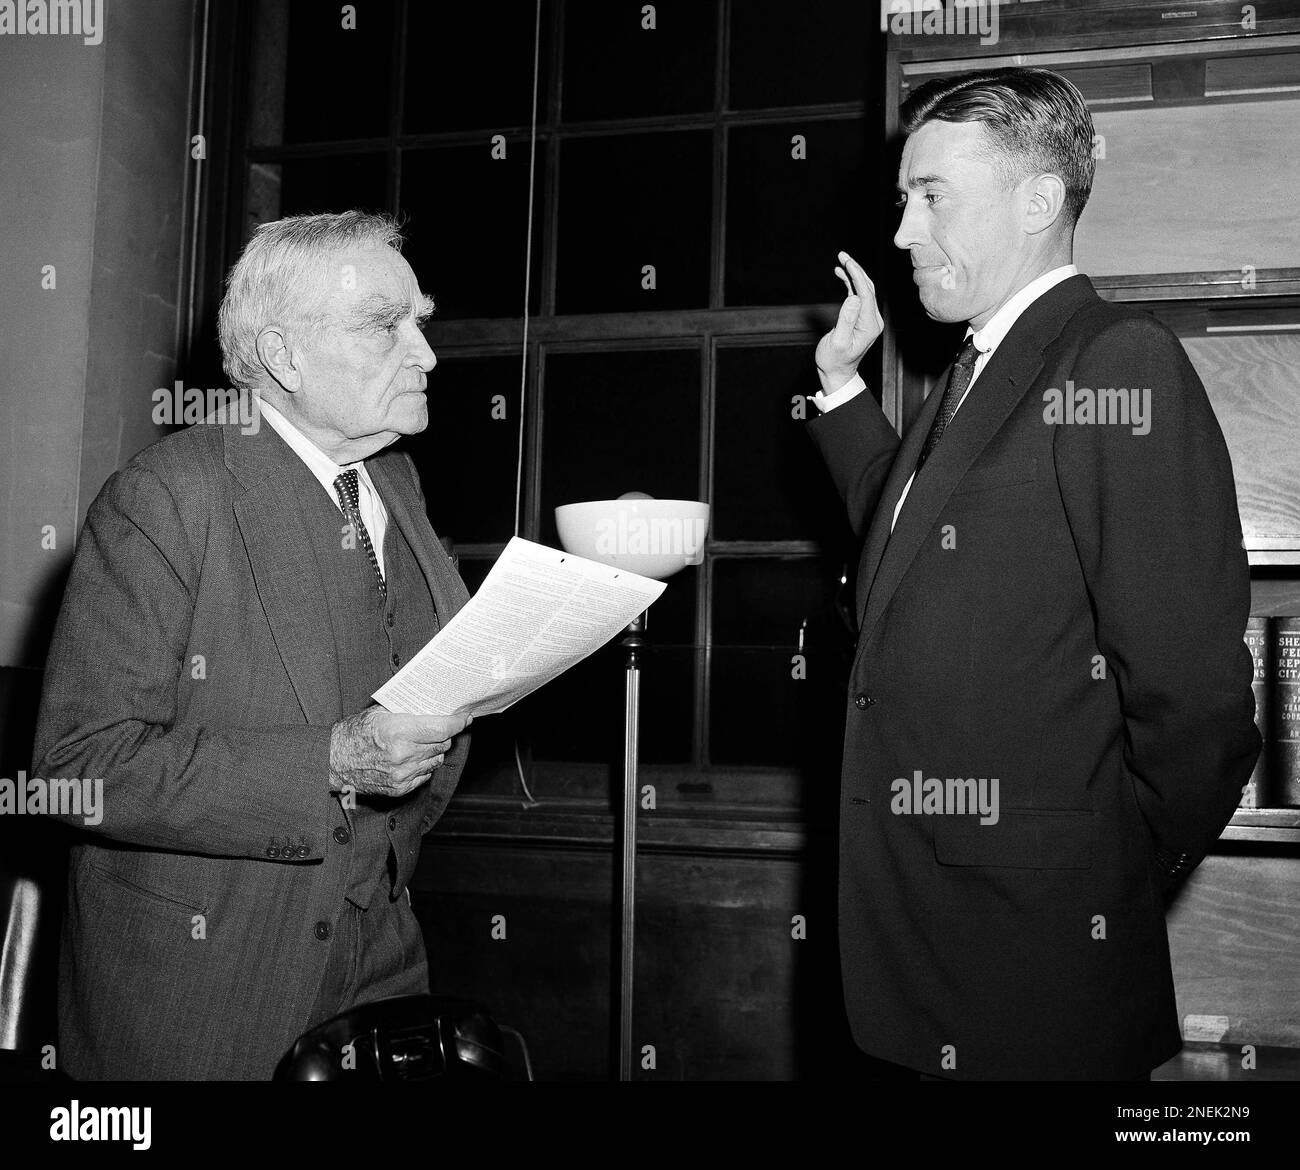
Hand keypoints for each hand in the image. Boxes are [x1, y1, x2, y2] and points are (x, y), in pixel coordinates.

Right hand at [328, 706, 470, 797]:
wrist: (332, 761)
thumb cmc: (354, 733)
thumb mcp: (379, 713)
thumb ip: (407, 709)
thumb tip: (434, 703)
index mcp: (399, 732)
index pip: (442, 728)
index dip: (458, 722)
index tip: (464, 718)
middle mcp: (403, 755)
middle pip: (442, 744)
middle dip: (444, 735)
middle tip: (440, 728)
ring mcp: (402, 775)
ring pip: (436, 761)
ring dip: (434, 751)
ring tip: (422, 743)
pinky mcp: (399, 788)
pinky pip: (425, 775)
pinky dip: (423, 766)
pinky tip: (412, 758)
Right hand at [814, 251, 883, 393]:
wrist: (837, 374)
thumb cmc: (834, 361)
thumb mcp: (837, 342)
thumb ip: (845, 320)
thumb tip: (853, 297)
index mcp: (869, 326)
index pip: (866, 294)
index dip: (857, 275)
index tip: (847, 262)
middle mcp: (873, 321)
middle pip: (867, 288)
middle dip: (856, 270)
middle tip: (843, 255)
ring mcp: (868, 319)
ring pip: (863, 290)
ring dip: (853, 274)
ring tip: (841, 260)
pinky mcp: (861, 318)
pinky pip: (858, 296)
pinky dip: (850, 284)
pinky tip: (841, 274)